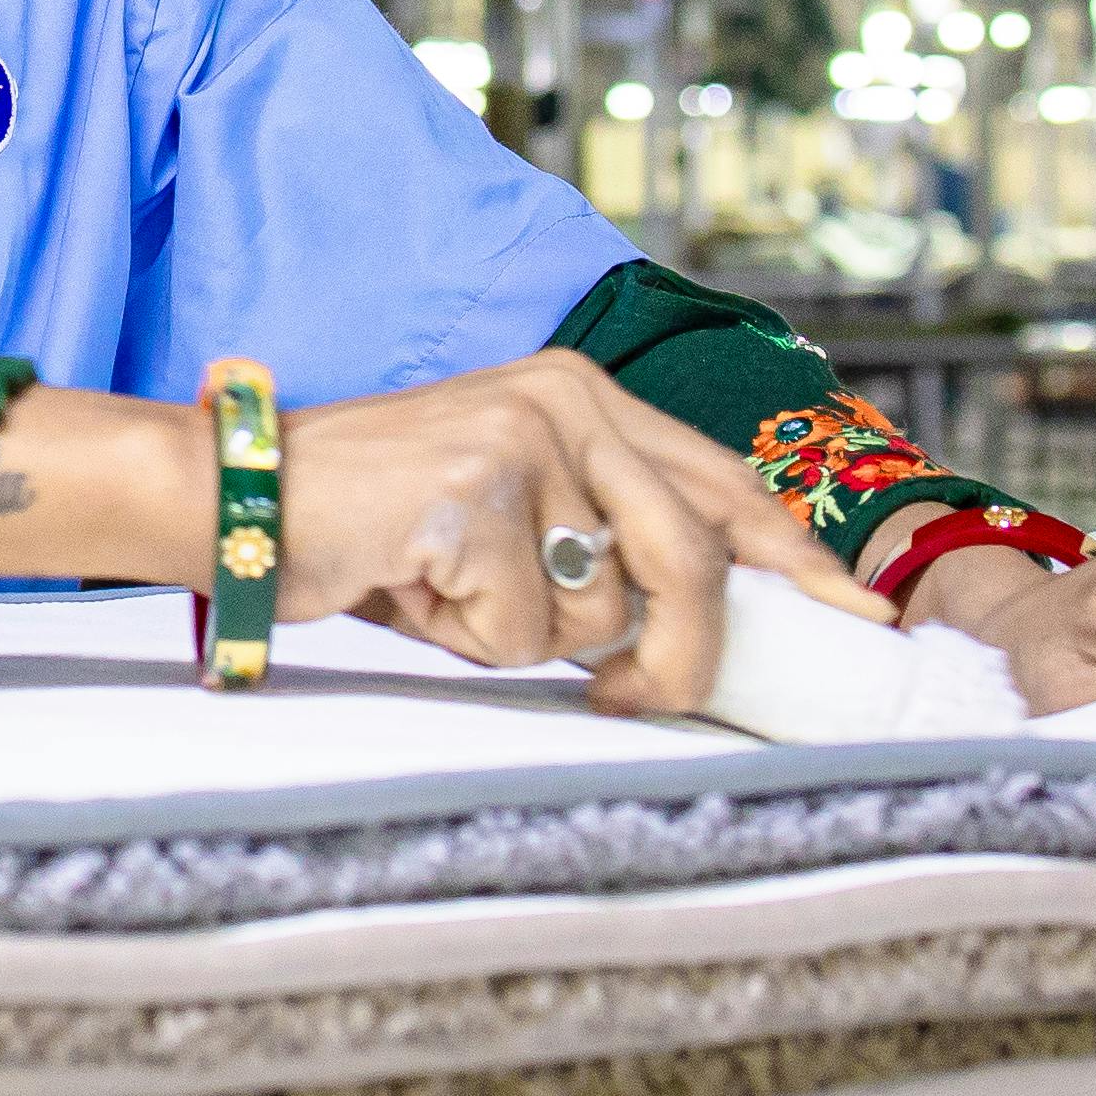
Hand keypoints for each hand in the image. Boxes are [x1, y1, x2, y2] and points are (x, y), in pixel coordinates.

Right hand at [267, 353, 889, 719]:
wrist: (239, 496)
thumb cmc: (375, 524)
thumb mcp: (511, 512)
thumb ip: (602, 540)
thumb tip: (696, 626)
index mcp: (584, 393)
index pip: (725, 482)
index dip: (796, 557)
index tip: (857, 616)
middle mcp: (567, 399)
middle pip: (692, 555)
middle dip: (684, 654)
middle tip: (637, 702)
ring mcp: (524, 439)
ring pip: (602, 610)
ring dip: (526, 639)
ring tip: (448, 589)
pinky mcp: (477, 493)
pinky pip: (524, 632)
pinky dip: (468, 640)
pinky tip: (410, 587)